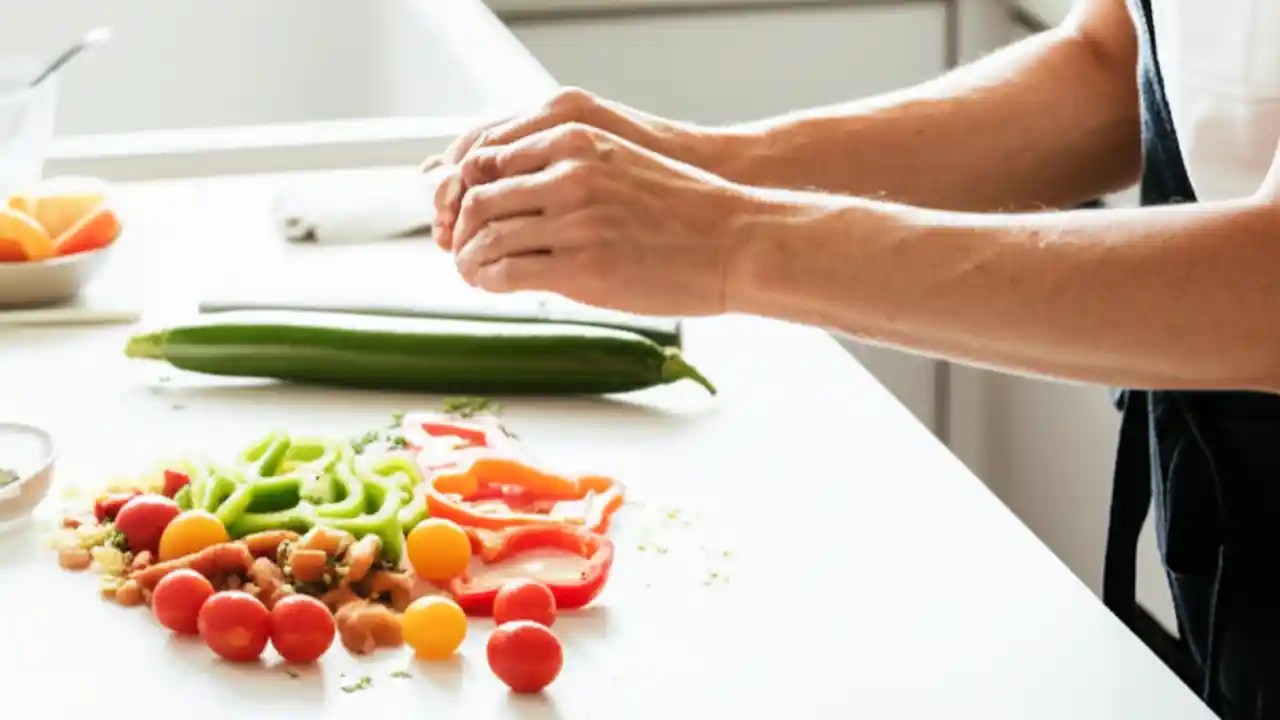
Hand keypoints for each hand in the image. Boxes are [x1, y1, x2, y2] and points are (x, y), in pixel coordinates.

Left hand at [443, 122, 759, 316]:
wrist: (735, 241)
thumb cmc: (684, 207)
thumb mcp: (619, 160)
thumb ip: (568, 165)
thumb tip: (512, 188)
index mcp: (575, 138)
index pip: (486, 156)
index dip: (463, 187)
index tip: (461, 210)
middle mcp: (569, 173)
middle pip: (478, 196)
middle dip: (460, 225)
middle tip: (458, 246)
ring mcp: (575, 221)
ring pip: (487, 237)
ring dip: (469, 258)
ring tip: (471, 270)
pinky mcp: (581, 268)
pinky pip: (507, 271)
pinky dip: (486, 279)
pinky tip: (489, 284)